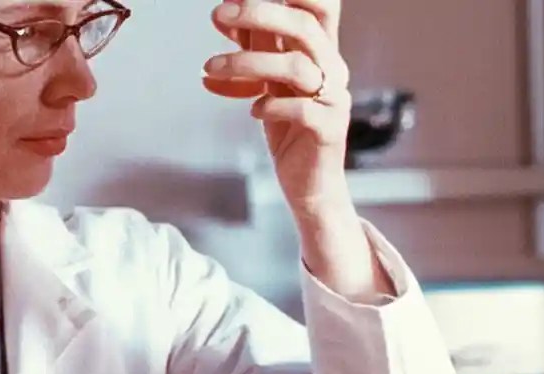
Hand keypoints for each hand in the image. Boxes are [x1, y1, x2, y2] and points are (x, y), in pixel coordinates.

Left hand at [202, 0, 353, 221]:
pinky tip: (252, 110)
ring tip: (209, 68)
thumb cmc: (288, 129)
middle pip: (304, 26)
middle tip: (218, 14)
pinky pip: (300, 109)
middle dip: (260, 13)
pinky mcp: (328, 130)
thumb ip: (255, 48)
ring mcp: (335, 99)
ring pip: (296, 66)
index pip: (319, 7)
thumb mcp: (267, 82)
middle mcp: (333, 69)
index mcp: (321, 51)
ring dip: (247, 63)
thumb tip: (226, 14)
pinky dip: (270, 105)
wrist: (308, 185)